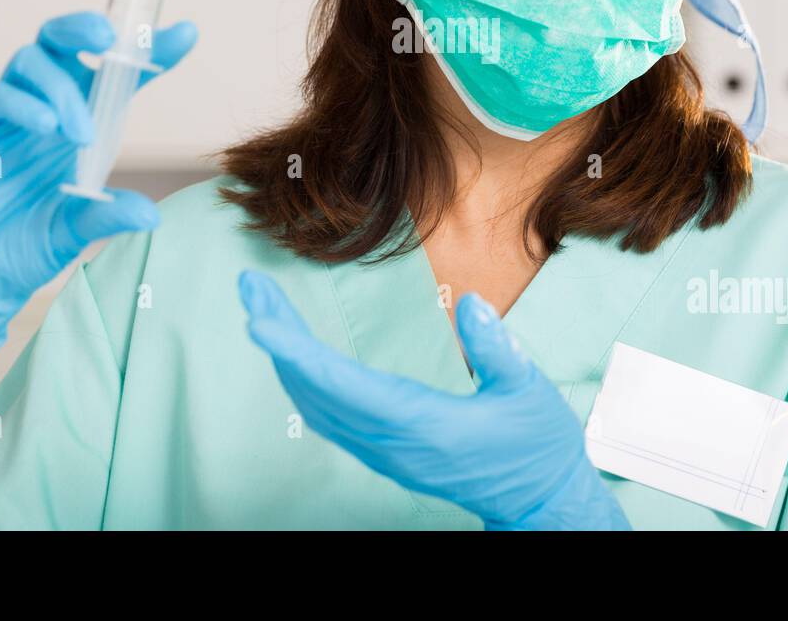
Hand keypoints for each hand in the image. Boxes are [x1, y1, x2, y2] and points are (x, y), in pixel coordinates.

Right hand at [0, 12, 197, 406]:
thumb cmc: (22, 250)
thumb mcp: (75, 233)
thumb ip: (108, 217)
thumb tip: (153, 215)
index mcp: (79, 124)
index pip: (116, 75)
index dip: (149, 51)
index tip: (186, 33)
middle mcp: (42, 110)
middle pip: (60, 43)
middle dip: (86, 28)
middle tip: (110, 36)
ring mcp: (3, 118)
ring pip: (29, 63)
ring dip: (60, 88)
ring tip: (80, 132)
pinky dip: (22, 104)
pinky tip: (45, 126)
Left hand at [239, 270, 630, 530]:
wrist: (537, 500)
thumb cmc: (535, 445)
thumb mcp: (530, 391)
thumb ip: (498, 350)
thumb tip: (471, 305)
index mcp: (423, 425)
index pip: (343, 385)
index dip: (297, 352)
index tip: (259, 321)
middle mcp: (391, 442)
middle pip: (315, 388)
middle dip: (277, 337)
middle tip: (249, 287)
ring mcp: (384, 450)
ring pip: (315, 404)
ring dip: (284, 355)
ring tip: (265, 308)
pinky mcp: (385, 451)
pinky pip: (329, 416)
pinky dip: (303, 380)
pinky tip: (295, 355)